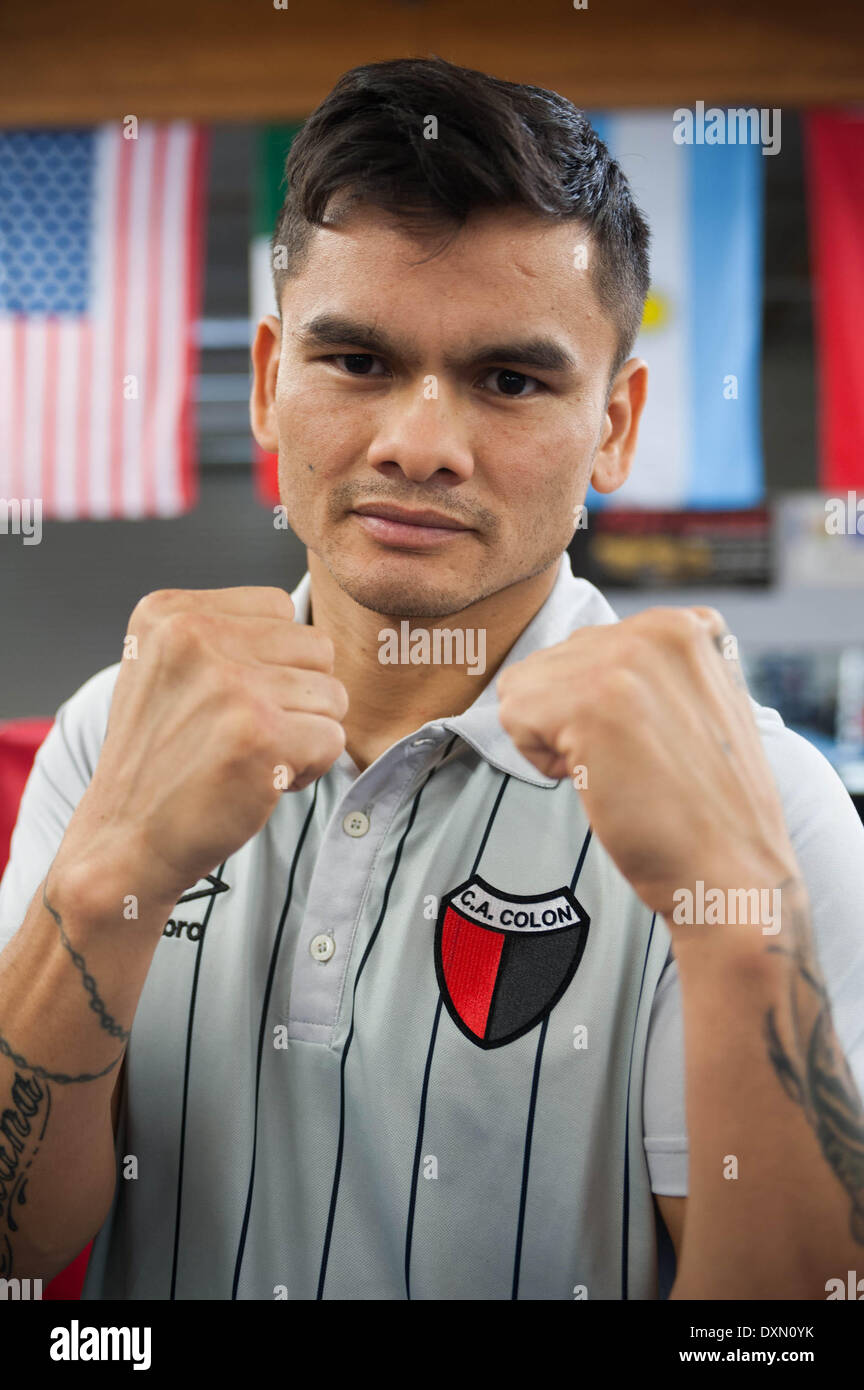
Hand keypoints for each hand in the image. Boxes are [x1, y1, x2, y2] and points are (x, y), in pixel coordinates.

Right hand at [58, 587, 346, 907]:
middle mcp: (194, 636)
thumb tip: (318, 635)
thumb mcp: (166, 669)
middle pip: (316, 648)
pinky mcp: (259, 734)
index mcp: (170, 612)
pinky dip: (309, 769)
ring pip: (332, 695)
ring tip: (251, 757)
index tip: (230, 702)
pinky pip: (333, 738)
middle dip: (299, 697)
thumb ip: (226, 635)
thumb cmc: (162, 760)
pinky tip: (262, 781)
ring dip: (305, 734)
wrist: (124, 842)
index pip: (280, 608)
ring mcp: (228, 684)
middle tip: (247, 735)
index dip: (274, 661)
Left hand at [497, 606, 798, 918]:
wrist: (730, 870)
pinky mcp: (589, 701)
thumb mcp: (698, 704)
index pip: (587, 650)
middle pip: (553, 663)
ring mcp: (623, 660)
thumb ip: (652, 667)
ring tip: (616, 767)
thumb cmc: (706, 804)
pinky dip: (539, 757)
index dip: (601, 708)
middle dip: (573, 716)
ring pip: (526, 686)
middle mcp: (655, 628)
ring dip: (554, 736)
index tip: (650, 743)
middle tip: (633, 762)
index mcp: (683, 625)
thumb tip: (582, 654)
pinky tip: (595, 777)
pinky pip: (513, 713)